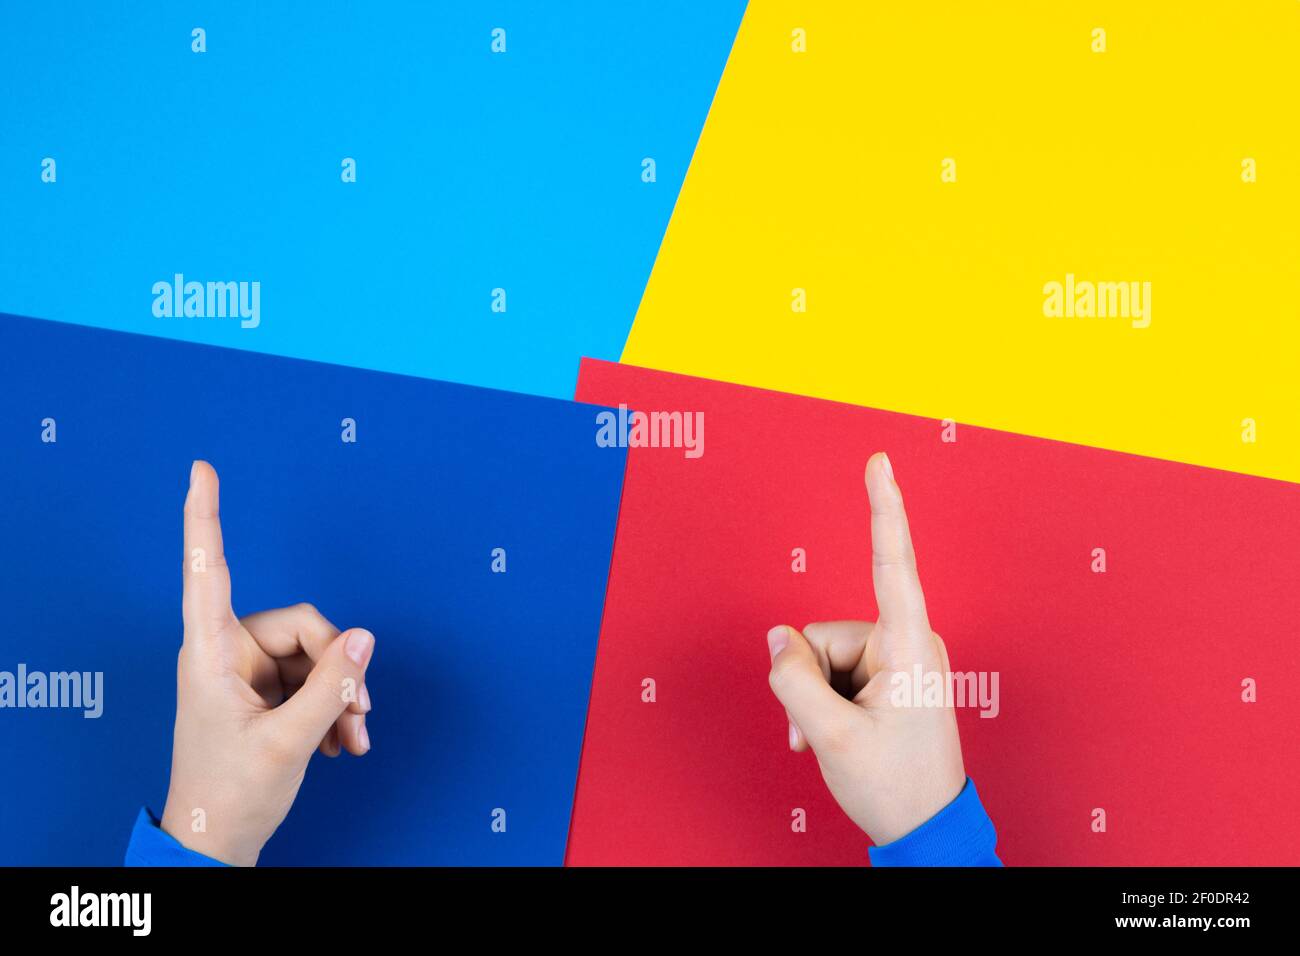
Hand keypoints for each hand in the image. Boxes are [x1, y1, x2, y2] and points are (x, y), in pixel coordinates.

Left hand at [159, 461, 375, 865]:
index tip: (202, 469)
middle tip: (358, 716)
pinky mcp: (266, 694)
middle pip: (303, 626)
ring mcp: (248, 674)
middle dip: (339, 670)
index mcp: (210, 654)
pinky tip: (344, 741)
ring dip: (342, 697)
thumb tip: (365, 638)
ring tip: (353, 738)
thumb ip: (331, 687)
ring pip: (317, 656)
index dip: (206, 517)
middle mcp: (227, 653)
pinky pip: (315, 680)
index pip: (207, 571)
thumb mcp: (288, 742)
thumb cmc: (228, 796)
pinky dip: (335, 708)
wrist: (215, 846)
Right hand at [766, 452, 965, 845]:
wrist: (924, 831)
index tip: (879, 460)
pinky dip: (821, 704)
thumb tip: (777, 639)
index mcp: (908, 647)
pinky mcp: (889, 677)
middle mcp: (907, 643)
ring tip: (829, 739)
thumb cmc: (894, 786)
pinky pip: (833, 672)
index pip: (892, 564)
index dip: (883, 508)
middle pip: (825, 634)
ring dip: (812, 699)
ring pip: (822, 656)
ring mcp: (898, 661)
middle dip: (807, 680)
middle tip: (820, 732)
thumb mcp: (829, 735)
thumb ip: (792, 678)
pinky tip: (826, 737)